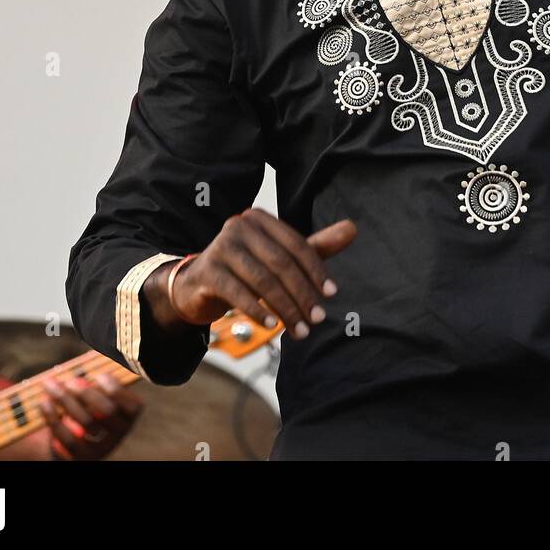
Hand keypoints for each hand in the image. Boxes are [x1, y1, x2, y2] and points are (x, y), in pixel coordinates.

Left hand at [40, 373, 141, 460]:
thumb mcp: (92, 396)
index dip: (118, 390)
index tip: (100, 375)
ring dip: (67, 400)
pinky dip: (53, 417)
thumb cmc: (82, 408)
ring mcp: (100, 449)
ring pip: (87, 422)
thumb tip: (85, 364)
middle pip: (109, 411)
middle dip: (89, 393)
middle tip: (71, 381)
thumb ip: (94, 383)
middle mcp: (118, 435)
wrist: (63, 443)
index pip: (133, 405)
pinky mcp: (80, 458)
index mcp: (128, 417)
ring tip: (51, 386)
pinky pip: (67, 437)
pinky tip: (44, 403)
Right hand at [168, 210, 357, 341]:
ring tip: (300, 330)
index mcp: (260, 219)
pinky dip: (258, 312)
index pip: (297, 245)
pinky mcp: (206, 271)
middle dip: (303, 294)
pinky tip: (272, 327)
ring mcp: (220, 247)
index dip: (316, 270)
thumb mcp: (280, 258)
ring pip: (262, 281)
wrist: (196, 287)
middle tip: (317, 319)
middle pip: (281, 263)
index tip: (331, 295)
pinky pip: (238, 293)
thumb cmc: (246, 269)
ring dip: (285, 309)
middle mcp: (239, 226)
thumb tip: (353, 228)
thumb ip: (315, 246)